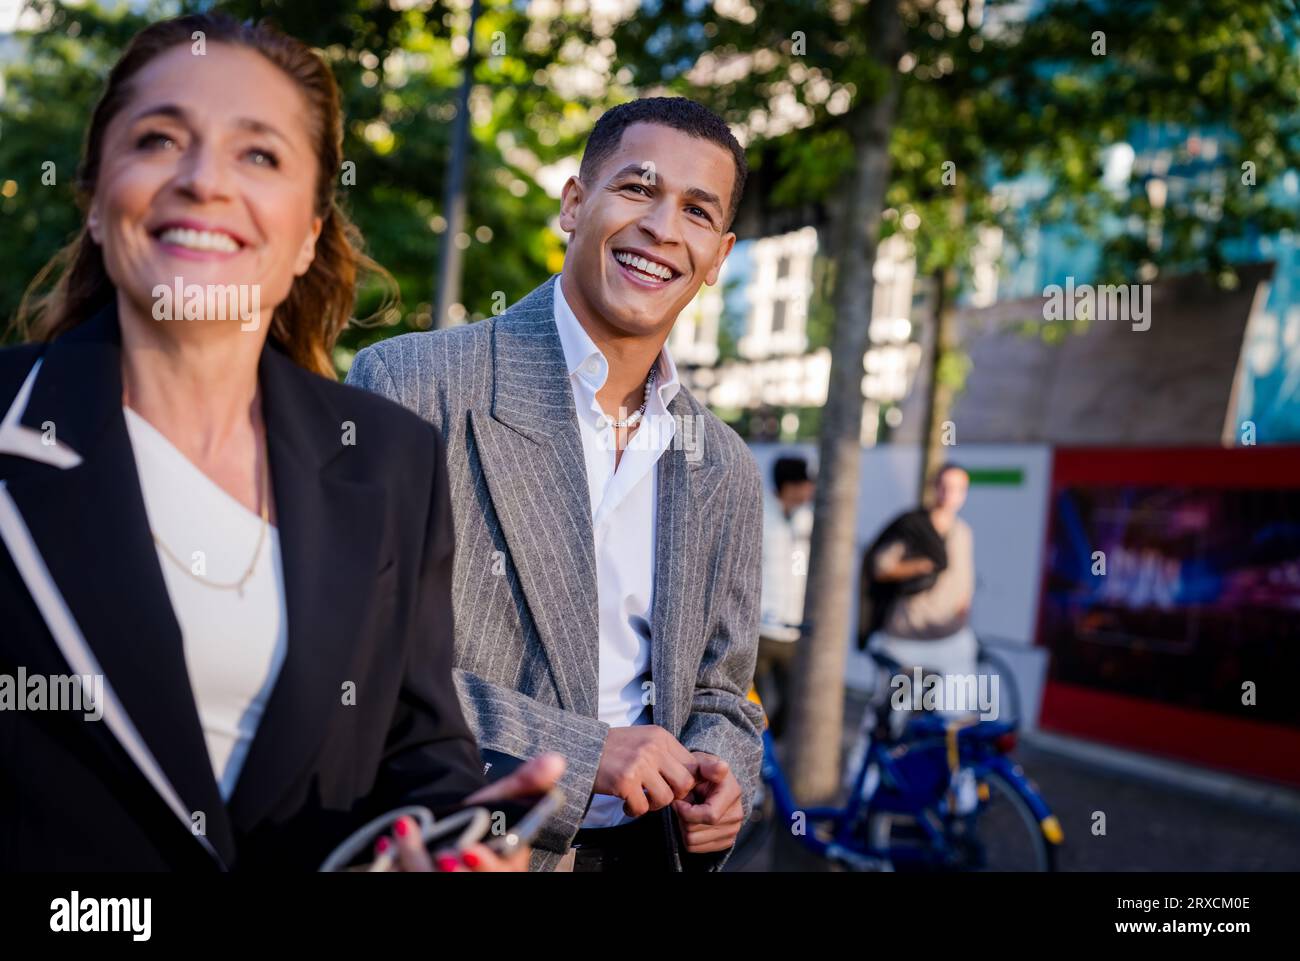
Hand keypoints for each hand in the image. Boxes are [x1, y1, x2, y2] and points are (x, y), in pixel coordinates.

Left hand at [389, 752, 565, 871]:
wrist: (449, 830)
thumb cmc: (483, 820)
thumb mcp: (504, 800)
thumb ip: (528, 784)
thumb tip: (556, 759)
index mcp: (507, 867)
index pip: (501, 875)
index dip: (485, 867)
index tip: (468, 850)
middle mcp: (480, 882)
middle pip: (467, 885)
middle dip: (451, 873)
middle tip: (441, 852)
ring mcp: (447, 886)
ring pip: (431, 884)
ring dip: (416, 859)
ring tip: (405, 828)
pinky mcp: (419, 884)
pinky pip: (403, 881)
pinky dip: (393, 865)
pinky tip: (387, 846)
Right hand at [594, 726, 698, 817]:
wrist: (582, 748)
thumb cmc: (615, 748)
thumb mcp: (644, 740)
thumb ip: (666, 754)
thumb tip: (691, 778)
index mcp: (661, 736)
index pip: (692, 765)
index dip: (686, 782)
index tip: (673, 788)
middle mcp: (653, 748)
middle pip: (685, 783)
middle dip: (674, 796)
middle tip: (658, 796)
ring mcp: (639, 764)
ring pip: (666, 798)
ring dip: (653, 805)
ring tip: (640, 800)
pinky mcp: (624, 781)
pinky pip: (642, 808)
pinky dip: (634, 811)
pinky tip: (625, 804)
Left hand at [673, 752, 743, 854]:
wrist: (712, 784)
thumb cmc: (702, 772)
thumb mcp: (702, 763)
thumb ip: (708, 766)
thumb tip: (722, 767)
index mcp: (733, 793)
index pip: (709, 816)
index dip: (686, 812)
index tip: (678, 801)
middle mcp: (737, 814)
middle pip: (696, 831)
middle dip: (682, 818)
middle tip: (681, 804)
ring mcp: (733, 830)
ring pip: (692, 841)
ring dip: (683, 827)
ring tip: (686, 811)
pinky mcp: (726, 841)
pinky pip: (695, 848)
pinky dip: (687, 836)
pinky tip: (691, 821)